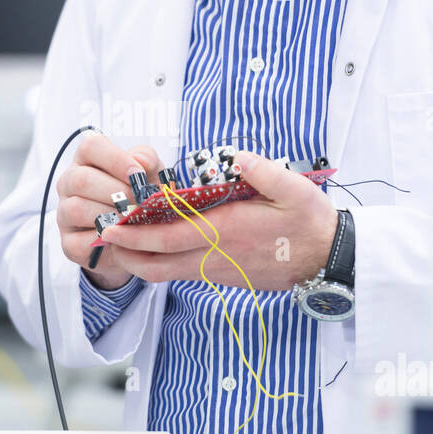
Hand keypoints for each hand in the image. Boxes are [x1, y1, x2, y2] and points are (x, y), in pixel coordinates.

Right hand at [56, 131, 164, 289]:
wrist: (141, 236)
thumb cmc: (141, 197)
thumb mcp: (151, 173)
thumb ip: (148, 160)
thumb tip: (140, 161)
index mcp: (87, 160)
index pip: (90, 147)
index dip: (116, 159)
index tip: (138, 174)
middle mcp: (70, 183)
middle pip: (81, 179)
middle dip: (116, 192)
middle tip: (140, 203)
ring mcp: (65, 213)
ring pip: (77, 209)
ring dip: (110, 216)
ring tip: (133, 220)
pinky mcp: (69, 243)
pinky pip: (80, 241)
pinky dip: (105, 241)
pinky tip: (123, 238)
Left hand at [96, 149, 337, 290]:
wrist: (328, 261)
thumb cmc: (309, 222)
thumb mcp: (294, 189)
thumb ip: (262, 172)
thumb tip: (235, 157)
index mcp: (225, 232)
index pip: (167, 237)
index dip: (133, 233)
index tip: (110, 224)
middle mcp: (215, 256)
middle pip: (156, 265)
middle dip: (125, 254)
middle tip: (103, 237)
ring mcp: (217, 270)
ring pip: (167, 273)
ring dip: (141, 260)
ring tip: (123, 241)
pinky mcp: (223, 276)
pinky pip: (183, 272)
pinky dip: (162, 262)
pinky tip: (158, 245)